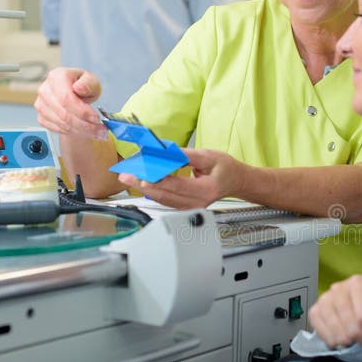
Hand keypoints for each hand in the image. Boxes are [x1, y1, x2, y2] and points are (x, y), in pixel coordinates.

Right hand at [35, 67, 107, 139]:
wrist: (73, 93)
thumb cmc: (83, 85)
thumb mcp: (91, 80)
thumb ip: (88, 83)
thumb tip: (79, 88)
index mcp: (57, 77)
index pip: (66, 98)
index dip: (82, 112)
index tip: (97, 119)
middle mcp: (45, 90)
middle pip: (64, 114)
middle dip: (85, 125)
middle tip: (101, 131)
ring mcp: (41, 105)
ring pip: (62, 124)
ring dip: (82, 131)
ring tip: (97, 132)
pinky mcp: (42, 117)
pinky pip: (58, 129)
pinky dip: (73, 133)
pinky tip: (84, 130)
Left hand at [117, 147, 247, 208]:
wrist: (235, 181)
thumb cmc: (225, 169)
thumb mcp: (210, 156)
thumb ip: (188, 155)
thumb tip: (168, 152)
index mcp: (206, 190)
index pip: (179, 186)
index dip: (160, 181)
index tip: (143, 175)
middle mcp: (197, 203)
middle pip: (166, 196)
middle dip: (144, 184)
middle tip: (127, 175)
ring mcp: (191, 208)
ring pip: (163, 200)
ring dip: (144, 189)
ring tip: (129, 178)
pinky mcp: (185, 208)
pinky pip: (165, 201)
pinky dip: (153, 191)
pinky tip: (141, 182)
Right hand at [308, 275, 361, 347]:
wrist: (360, 301)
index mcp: (358, 283)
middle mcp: (338, 288)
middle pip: (349, 326)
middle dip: (361, 338)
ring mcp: (324, 299)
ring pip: (335, 331)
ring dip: (347, 341)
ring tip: (354, 337)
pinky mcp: (314, 311)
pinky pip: (321, 332)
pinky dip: (333, 340)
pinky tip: (341, 336)